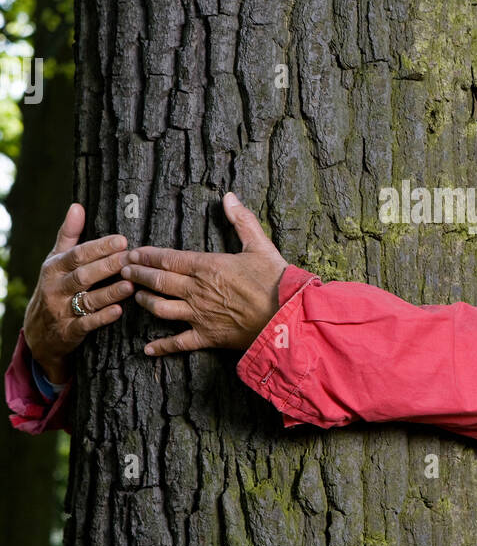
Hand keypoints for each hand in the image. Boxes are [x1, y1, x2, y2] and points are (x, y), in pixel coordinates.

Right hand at [22, 204, 134, 382]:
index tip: (122, 240)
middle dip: (107, 266)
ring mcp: (61, 311)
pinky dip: (102, 318)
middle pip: (82, 276)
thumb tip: (77, 206)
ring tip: (130, 284)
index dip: (100, 247)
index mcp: (54, 268)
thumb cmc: (54, 287)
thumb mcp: (56, 261)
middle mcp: (56, 288)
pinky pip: (86, 324)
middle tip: (130, 258)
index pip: (77, 255)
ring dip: (109, 292)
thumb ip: (68, 235)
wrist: (39, 331)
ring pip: (86, 300)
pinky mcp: (69, 332)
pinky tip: (119, 311)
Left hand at [121, 193, 288, 356]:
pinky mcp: (206, 336)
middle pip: (158, 281)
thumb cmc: (275, 280)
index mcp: (207, 266)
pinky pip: (178, 343)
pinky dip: (162, 346)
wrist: (285, 316)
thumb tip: (228, 197)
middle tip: (122, 270)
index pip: (168, 259)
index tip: (132, 253)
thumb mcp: (260, 245)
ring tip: (135, 297)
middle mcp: (196, 290)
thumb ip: (241, 220)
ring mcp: (199, 315)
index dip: (147, 256)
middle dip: (138, 275)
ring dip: (145, 302)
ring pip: (161, 308)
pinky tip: (148, 349)